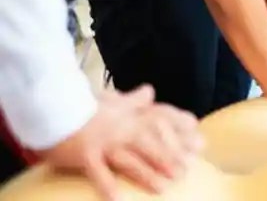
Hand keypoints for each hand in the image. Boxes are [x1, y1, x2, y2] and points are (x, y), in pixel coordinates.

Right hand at [42, 85, 202, 200]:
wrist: (52, 110)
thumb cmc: (82, 107)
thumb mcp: (111, 100)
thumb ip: (133, 100)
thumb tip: (149, 91)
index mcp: (129, 117)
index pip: (161, 123)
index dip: (181, 133)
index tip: (200, 142)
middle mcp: (121, 129)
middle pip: (150, 144)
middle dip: (169, 158)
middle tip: (186, 171)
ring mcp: (104, 143)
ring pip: (130, 159)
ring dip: (147, 173)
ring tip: (163, 188)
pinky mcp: (86, 155)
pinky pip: (98, 172)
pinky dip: (107, 185)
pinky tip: (118, 198)